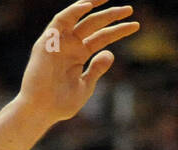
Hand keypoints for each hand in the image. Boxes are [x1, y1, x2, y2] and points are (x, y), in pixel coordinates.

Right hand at [18, 1, 138, 123]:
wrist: (41, 111)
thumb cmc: (61, 103)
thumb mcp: (86, 85)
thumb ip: (97, 69)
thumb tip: (110, 52)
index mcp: (79, 55)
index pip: (102, 37)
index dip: (118, 30)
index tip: (136, 25)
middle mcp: (69, 45)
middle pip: (93, 24)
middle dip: (111, 15)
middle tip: (129, 9)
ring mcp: (58, 42)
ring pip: (77, 17)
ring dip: (92, 5)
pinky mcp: (47, 42)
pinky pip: (60, 21)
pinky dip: (73, 11)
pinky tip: (88, 6)